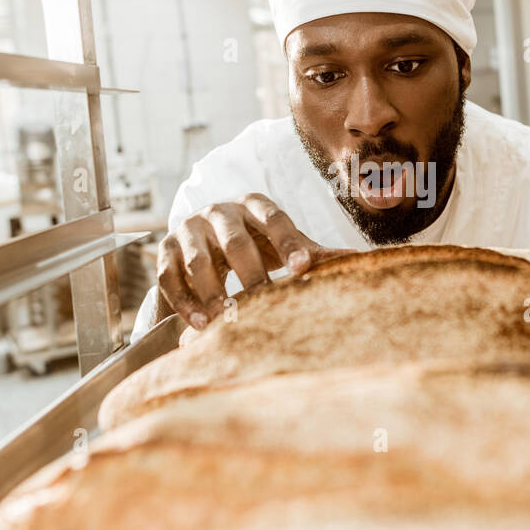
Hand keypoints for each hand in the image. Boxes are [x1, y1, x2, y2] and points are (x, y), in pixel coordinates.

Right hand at [156, 195, 341, 328]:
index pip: (274, 218)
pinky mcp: (165, 250)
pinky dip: (183, 301)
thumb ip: (314, 253)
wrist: (204, 240)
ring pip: (197, 258)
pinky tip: (199, 325)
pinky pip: (169, 276)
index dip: (289, 241)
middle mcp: (220, 212)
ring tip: (226, 319)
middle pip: (235, 241)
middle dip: (250, 273)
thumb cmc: (255, 244)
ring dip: (212, 291)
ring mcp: (189, 228)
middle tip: (263, 303)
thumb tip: (364, 260)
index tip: (304, 267)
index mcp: (254, 205)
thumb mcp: (281, 244)